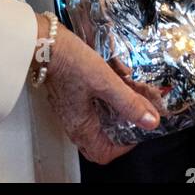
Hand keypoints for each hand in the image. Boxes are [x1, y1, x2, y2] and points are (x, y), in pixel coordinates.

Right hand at [33, 14, 162, 164]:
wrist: (44, 41)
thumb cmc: (70, 61)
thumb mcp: (105, 81)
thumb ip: (129, 102)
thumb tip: (150, 121)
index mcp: (81, 126)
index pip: (104, 154)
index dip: (124, 147)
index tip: (137, 128)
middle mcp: (72, 122)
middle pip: (98, 142)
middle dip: (118, 134)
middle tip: (131, 117)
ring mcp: (67, 108)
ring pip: (92, 125)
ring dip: (110, 117)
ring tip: (124, 99)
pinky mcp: (65, 94)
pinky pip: (85, 109)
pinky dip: (100, 104)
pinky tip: (107, 87)